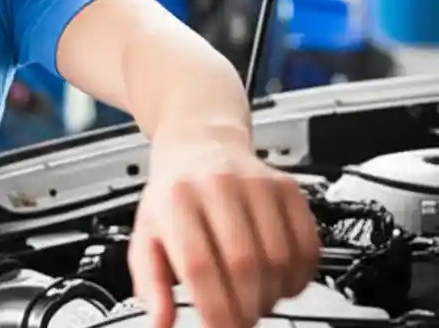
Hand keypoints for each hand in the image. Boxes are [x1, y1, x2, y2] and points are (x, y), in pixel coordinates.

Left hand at [128, 130, 321, 327]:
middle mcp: (217, 186)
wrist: (199, 145)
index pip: (199, 265)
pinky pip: (308, 246)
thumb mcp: (146, 234)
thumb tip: (160, 322)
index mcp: (176, 199)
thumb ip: (150, 282)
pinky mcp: (288, 188)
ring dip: (271, 297)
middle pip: (244, 266)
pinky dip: (298, 278)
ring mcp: (257, 184)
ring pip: (279, 259)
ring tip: (255, 302)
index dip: (214, 308)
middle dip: (246, 308)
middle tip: (239, 323)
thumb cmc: (172, 195)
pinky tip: (279, 283)